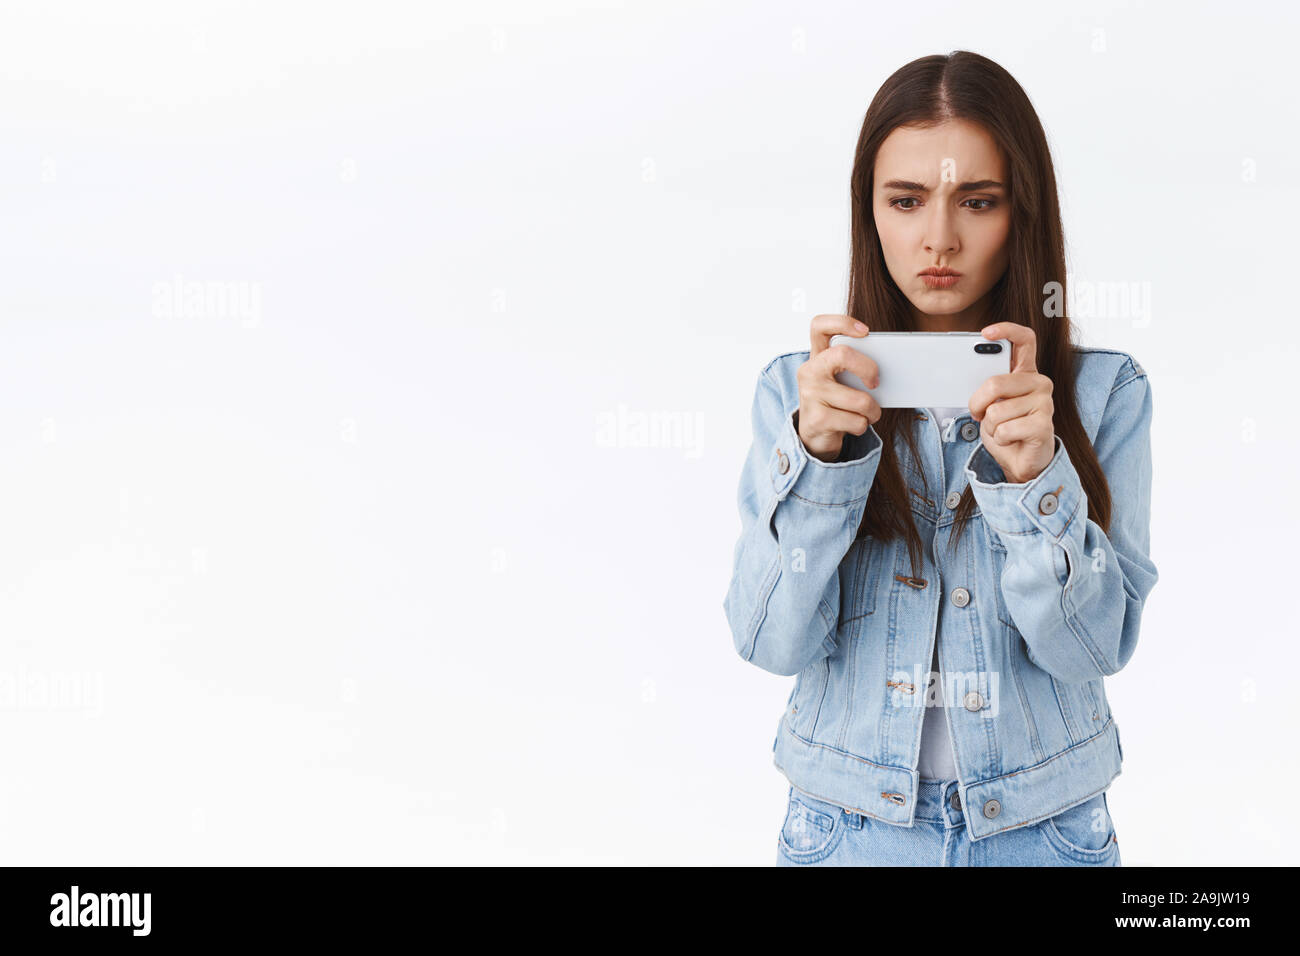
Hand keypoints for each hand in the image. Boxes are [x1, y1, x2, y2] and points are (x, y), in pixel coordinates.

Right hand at [796, 314, 881, 462]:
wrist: (816, 435)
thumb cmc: (836, 401)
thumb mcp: (842, 379)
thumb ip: (855, 367)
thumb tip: (891, 367)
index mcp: (817, 356)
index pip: (819, 326)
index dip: (842, 322)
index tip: (865, 332)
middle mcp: (809, 371)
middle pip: (843, 354)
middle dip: (869, 368)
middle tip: (876, 382)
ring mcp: (810, 395)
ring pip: (859, 399)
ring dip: (873, 410)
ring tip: (869, 412)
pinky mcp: (817, 419)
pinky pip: (857, 421)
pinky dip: (863, 425)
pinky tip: (854, 424)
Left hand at [968, 322, 1054, 483]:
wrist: (1020, 461)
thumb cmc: (1005, 428)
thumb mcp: (989, 403)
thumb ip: (986, 386)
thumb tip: (964, 371)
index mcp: (1025, 372)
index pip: (1024, 339)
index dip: (1006, 330)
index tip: (985, 332)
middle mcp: (1039, 383)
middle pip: (995, 383)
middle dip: (977, 403)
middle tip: (979, 414)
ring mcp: (1045, 403)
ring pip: (996, 411)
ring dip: (990, 426)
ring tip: (1002, 429)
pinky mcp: (1044, 425)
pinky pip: (1004, 430)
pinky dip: (1000, 439)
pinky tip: (1011, 440)